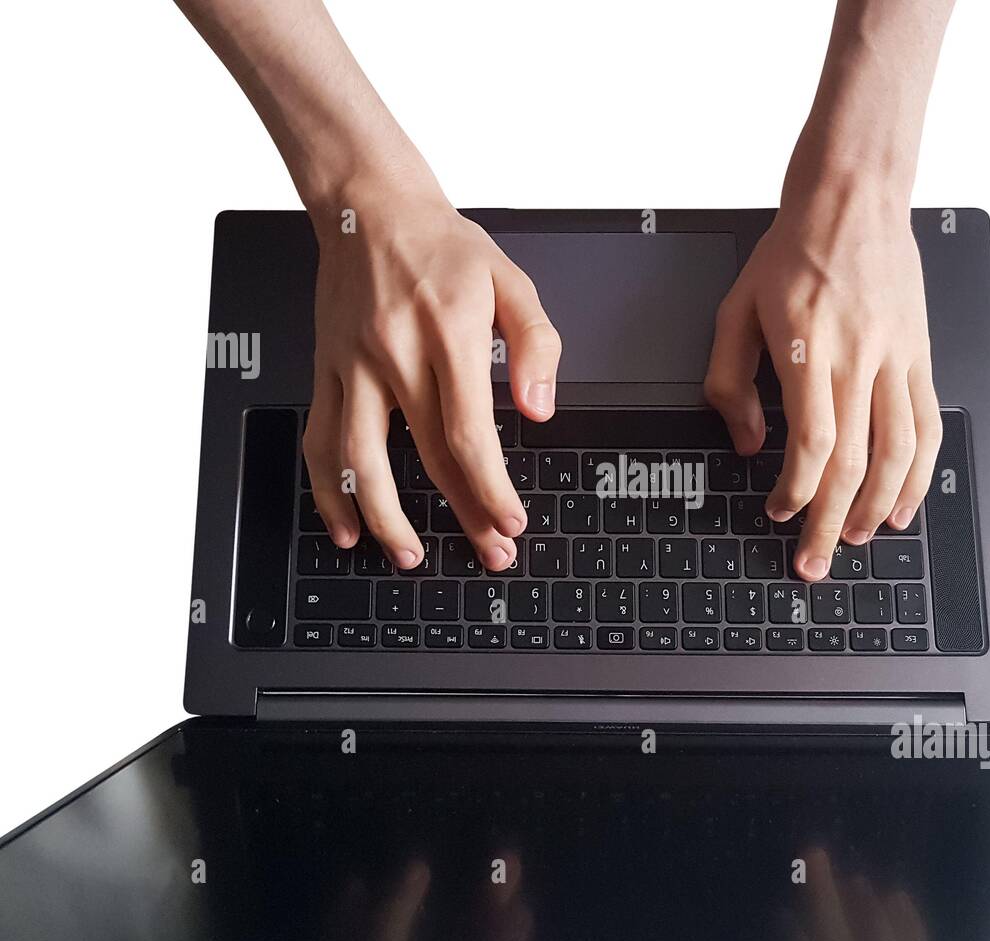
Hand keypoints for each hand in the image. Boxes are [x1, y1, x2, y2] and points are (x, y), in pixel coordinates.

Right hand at [303, 174, 560, 571]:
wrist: (370, 206)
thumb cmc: (444, 247)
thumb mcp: (512, 280)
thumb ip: (536, 344)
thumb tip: (541, 407)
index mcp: (447, 335)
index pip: (469, 435)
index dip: (490, 490)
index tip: (511, 523)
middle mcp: (395, 354)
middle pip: (428, 458)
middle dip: (462, 516)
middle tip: (488, 553)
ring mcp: (353, 366)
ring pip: (360, 460)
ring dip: (384, 518)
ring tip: (410, 556)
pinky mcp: (326, 369)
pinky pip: (318, 439)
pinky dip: (326, 489)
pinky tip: (343, 524)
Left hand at [704, 192, 941, 581]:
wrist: (853, 200)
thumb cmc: (792, 253)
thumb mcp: (736, 309)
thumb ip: (729, 380)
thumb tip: (747, 441)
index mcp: (809, 347)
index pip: (813, 442)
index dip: (797, 490)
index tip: (779, 511)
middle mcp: (858, 357)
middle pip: (854, 461)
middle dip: (832, 522)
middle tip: (814, 561)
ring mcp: (896, 358)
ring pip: (899, 452)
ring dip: (879, 507)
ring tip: (857, 539)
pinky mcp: (920, 356)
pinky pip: (926, 426)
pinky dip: (919, 474)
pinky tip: (904, 503)